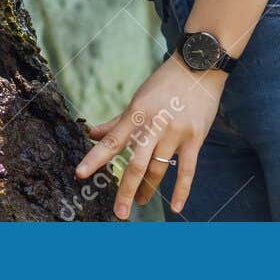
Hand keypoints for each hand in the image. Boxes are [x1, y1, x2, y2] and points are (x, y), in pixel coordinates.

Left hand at [73, 54, 224, 218]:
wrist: (199, 65)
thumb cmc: (164, 83)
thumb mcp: (138, 99)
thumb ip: (116, 121)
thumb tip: (91, 133)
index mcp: (136, 114)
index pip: (111, 141)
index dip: (95, 158)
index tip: (80, 174)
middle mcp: (154, 125)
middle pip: (136, 164)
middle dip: (126, 191)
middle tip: (119, 213)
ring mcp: (175, 132)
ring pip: (158, 169)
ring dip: (148, 190)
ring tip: (140, 203)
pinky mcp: (195, 137)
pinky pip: (187, 169)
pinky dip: (182, 190)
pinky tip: (175, 207)